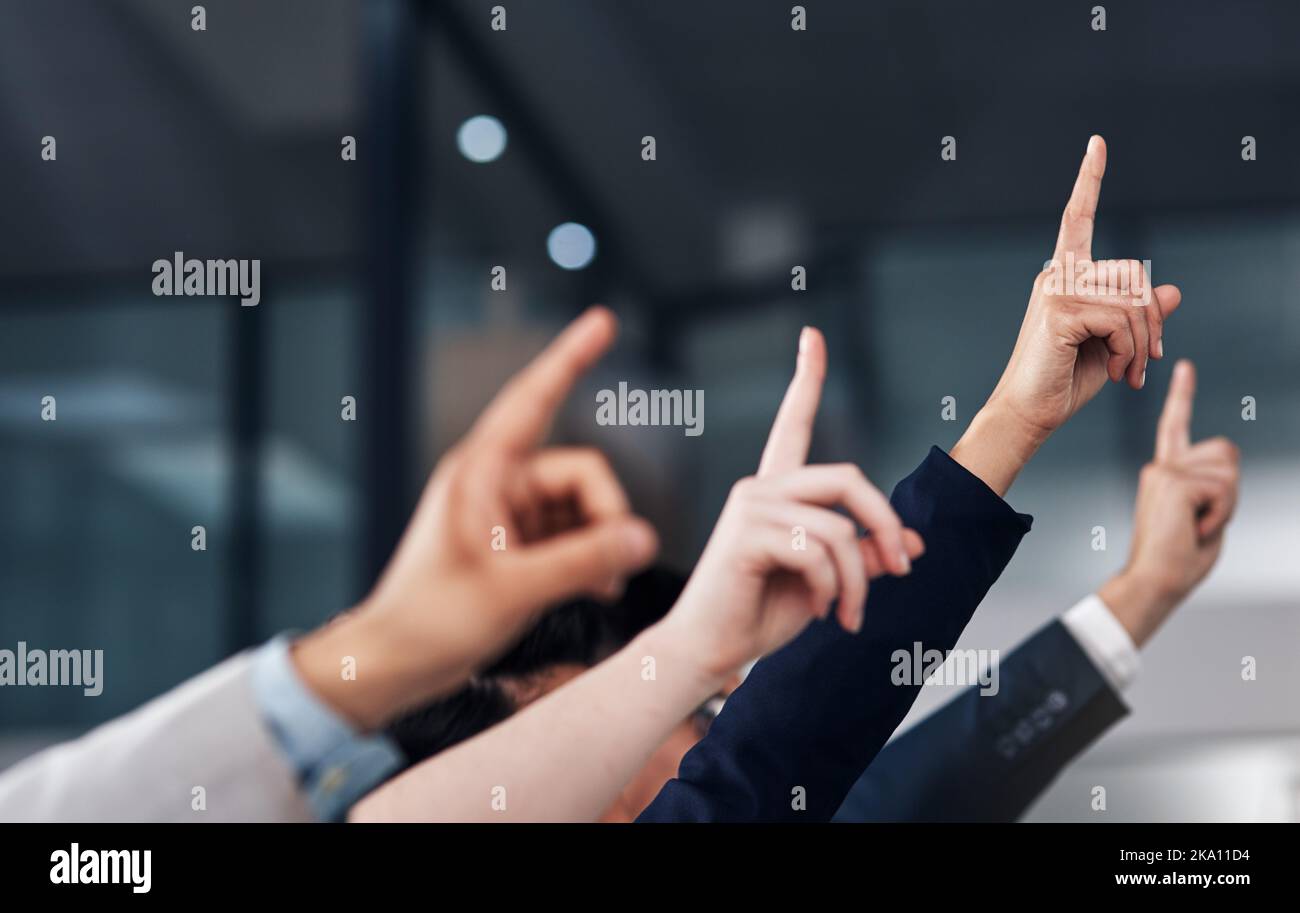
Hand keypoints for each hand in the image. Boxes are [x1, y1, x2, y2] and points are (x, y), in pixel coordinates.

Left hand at [295, 307, 658, 727]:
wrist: (395, 663)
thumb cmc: (430, 619)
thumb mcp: (513, 590)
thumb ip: (583, 561)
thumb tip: (643, 539)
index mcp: (483, 472)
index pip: (534, 398)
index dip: (571, 357)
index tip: (602, 321)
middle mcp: (498, 484)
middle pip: (581, 474)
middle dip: (605, 517)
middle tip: (611, 567)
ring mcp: (508, 516)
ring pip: (581, 509)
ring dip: (599, 544)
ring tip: (599, 587)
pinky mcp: (515, 546)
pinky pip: (571, 536)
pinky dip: (589, 558)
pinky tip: (595, 589)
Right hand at [665, 327, 923, 678]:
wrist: (707, 652)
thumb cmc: (758, 616)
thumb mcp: (825, 584)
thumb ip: (861, 558)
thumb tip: (911, 545)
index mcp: (776, 492)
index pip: (794, 423)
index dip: (806, 378)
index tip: (812, 337)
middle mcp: (761, 488)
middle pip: (847, 480)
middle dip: (886, 524)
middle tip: (903, 569)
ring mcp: (751, 507)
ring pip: (838, 528)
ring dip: (858, 579)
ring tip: (849, 614)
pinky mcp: (746, 534)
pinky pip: (817, 550)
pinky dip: (832, 587)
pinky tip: (820, 610)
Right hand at [986, 136, 1182, 438]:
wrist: (1030, 413)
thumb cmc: (1065, 380)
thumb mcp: (1114, 344)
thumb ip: (1138, 315)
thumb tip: (1171, 290)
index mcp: (1065, 276)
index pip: (1078, 218)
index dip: (1089, 181)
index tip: (1096, 144)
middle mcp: (1057, 275)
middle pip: (1135, 272)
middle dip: (1152, 319)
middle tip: (1148, 360)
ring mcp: (1055, 290)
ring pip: (1132, 298)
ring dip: (1142, 343)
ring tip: (1130, 373)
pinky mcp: (1059, 312)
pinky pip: (1120, 320)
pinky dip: (1130, 351)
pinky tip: (1118, 373)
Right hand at [1100, 360, 1239, 645]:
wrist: (1154, 580)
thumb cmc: (1177, 560)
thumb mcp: (1202, 517)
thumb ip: (1210, 489)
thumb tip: (1224, 472)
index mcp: (1165, 473)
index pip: (1175, 426)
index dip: (1182, 395)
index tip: (1184, 368)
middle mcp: (1160, 466)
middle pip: (1226, 452)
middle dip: (1231, 488)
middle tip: (1205, 520)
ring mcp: (1164, 471)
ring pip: (1228, 471)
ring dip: (1226, 505)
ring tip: (1197, 526)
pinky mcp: (1172, 481)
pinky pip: (1222, 489)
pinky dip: (1220, 515)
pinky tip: (1195, 529)